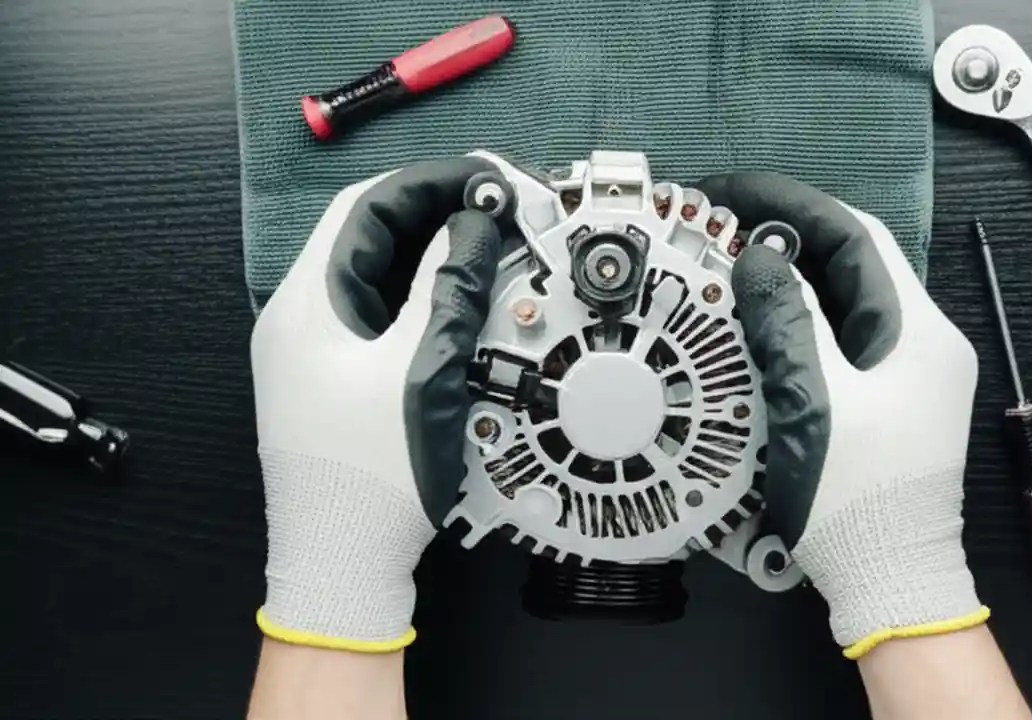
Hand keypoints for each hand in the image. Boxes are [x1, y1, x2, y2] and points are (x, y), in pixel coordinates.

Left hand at [250, 157, 498, 651]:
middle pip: (367, 235)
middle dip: (433, 210)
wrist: (339, 565)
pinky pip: (375, 313)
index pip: (367, 208)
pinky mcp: (329, 378)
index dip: (431, 182)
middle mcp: (299, 319)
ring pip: (373, 273)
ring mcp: (311, 351)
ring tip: (488, 241)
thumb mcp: (423, 370)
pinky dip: (418, 293)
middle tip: (498, 205)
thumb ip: (449, 287)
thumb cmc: (375, 476)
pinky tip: (459, 293)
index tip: (489, 177)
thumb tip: (473, 223)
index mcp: (307, 305)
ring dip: (428, 251)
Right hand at [698, 172, 986, 658]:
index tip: (733, 192)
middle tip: (721, 223)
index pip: (858, 238)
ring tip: (730, 259)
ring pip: (847, 301)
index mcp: (918, 333)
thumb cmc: (855, 498)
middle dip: (789, 235)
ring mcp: (910, 376)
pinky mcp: (891, 404)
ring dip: (793, 276)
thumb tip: (760, 257)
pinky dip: (801, 319)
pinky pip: (843, 340)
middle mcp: (923, 344)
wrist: (891, 585)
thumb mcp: (814, 403)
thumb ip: (787, 322)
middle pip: (855, 265)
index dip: (794, 205)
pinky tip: (758, 318)